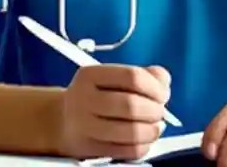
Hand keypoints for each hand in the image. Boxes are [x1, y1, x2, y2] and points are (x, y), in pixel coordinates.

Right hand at [55, 65, 171, 160]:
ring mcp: (84, 126)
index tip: (162, 94)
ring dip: (152, 130)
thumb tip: (163, 81)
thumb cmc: (96, 96)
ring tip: (155, 127)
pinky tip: (145, 139)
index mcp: (90, 75)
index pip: (132, 77)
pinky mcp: (89, 148)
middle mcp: (83, 98)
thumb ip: (143, 75)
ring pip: (131, 132)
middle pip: (131, 105)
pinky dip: (144, 146)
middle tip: (159, 112)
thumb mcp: (111, 78)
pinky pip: (127, 151)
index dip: (155, 87)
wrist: (62, 121)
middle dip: (155, 110)